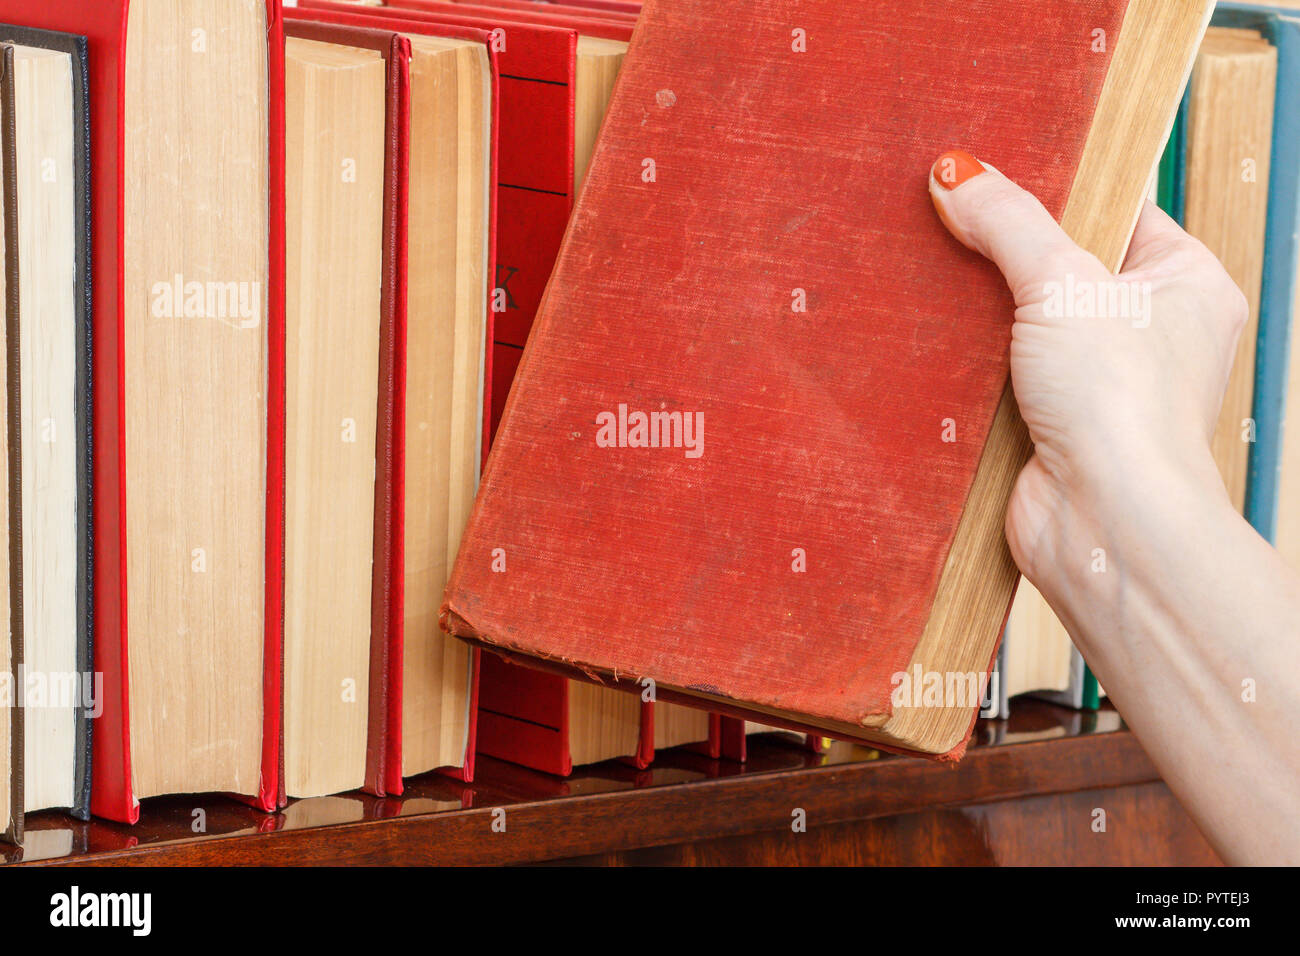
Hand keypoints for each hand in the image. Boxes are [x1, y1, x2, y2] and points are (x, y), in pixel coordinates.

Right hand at [928, 150, 1245, 589]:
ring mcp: (1098, 379)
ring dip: (982, 307)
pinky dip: (969, 357)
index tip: (1001, 164)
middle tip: (954, 210)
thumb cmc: (1123, 405)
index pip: (1120, 210)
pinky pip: (1001, 368)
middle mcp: (1149, 331)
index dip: (1061, 187)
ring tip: (935, 268)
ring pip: (1026, 319)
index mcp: (1186, 284)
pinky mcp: (1049, 419)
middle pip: (1064, 263)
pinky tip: (932, 334)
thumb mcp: (1064, 285)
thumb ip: (1010, 223)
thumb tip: (957, 175)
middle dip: (1009, 249)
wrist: (1101, 522)